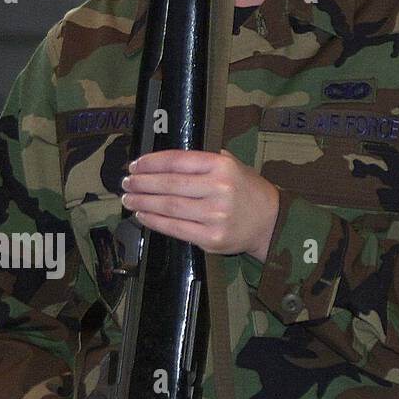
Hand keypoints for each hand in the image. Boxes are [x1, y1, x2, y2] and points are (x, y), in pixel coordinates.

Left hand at [121, 149, 279, 262]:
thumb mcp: (234, 166)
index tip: (135, 165)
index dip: (152, 162)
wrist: (271, 221)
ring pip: (168, 207)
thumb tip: (165, 162)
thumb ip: (205, 161)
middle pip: (169, 184)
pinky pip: (175, 228)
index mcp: (223, 166)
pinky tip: (143, 216)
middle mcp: (218, 189)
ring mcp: (214, 215)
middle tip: (126, 183)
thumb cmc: (248, 191)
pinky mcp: (211, 238)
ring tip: (129, 199)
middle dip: (142, 183)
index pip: (178, 161)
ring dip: (143, 202)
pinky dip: (154, 221)